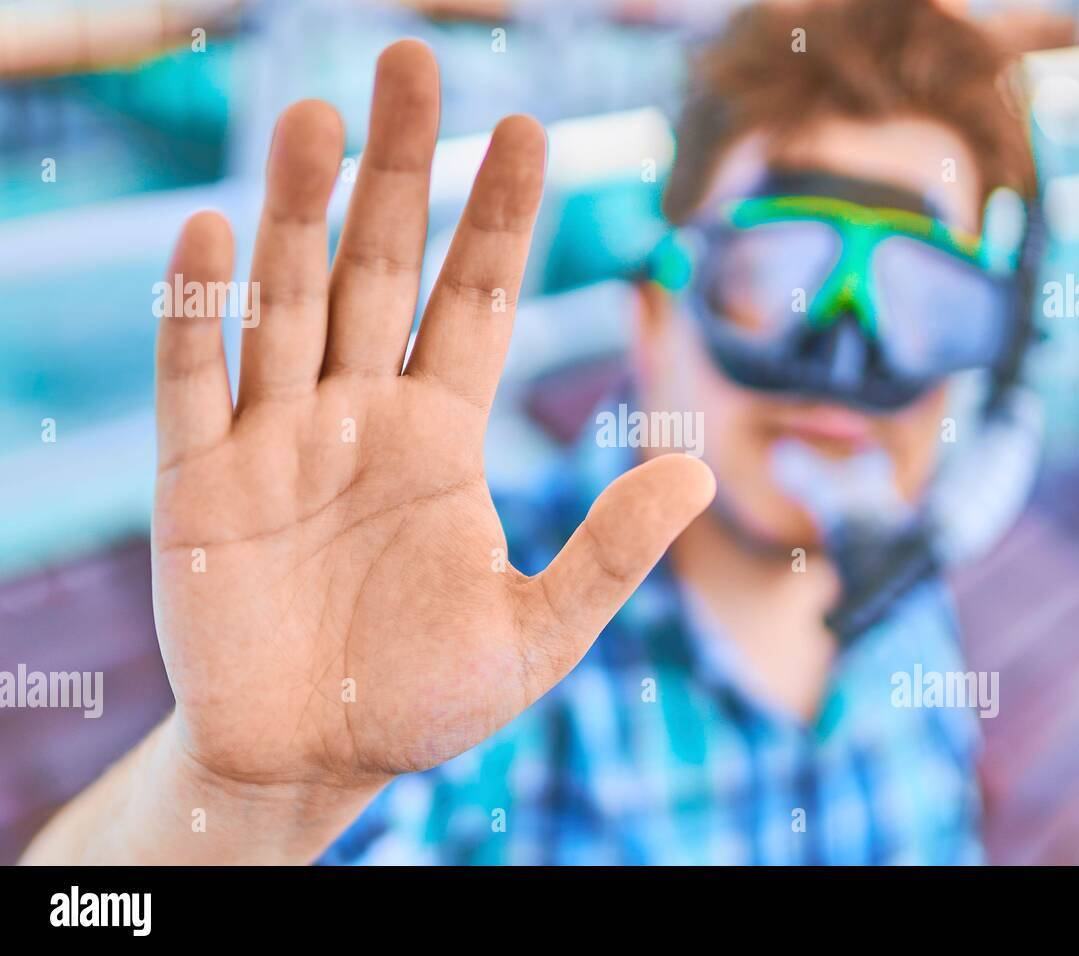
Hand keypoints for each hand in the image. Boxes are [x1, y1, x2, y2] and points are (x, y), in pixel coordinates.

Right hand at [152, 41, 713, 798]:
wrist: (311, 762)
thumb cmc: (424, 701)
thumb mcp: (537, 634)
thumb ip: (609, 551)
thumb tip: (701, 469)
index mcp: (441, 435)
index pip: (475, 299)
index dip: (498, 215)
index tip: (526, 128)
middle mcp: (360, 414)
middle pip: (377, 267)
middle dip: (397, 170)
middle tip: (412, 61)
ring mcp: (275, 438)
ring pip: (285, 300)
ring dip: (296, 210)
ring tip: (315, 117)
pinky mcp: (197, 482)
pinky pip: (193, 379)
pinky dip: (198, 310)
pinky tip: (213, 230)